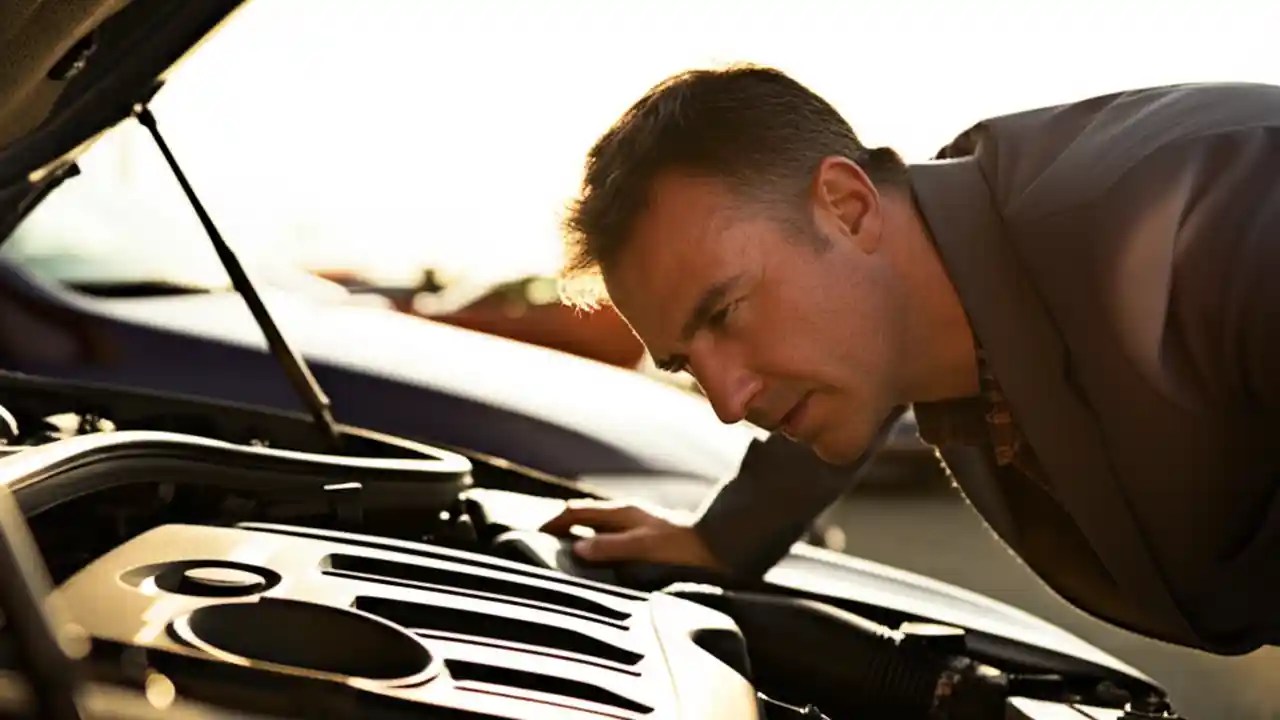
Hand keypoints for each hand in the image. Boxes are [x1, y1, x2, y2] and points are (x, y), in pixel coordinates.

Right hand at [539, 500, 724, 569]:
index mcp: (623, 513)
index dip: (552, 523)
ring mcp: (637, 526)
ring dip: (579, 539)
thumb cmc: (685, 548)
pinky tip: (599, 565)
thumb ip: (611, 547)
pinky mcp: (646, 539)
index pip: (576, 512)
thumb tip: (578, 548)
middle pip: (583, 518)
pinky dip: (596, 548)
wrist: (722, 549)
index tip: (533, 536)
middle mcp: (627, 516)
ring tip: (564, 558)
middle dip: (561, 529)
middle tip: (542, 547)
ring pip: (597, 529)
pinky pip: (611, 540)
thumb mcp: (645, 547)